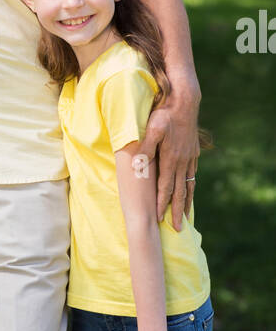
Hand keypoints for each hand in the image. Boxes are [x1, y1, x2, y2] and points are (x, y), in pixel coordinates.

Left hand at [138, 83, 200, 231]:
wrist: (185, 101)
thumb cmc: (164, 113)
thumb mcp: (151, 128)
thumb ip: (145, 147)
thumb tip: (136, 163)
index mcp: (170, 159)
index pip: (165, 187)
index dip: (162, 204)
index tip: (159, 219)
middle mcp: (182, 162)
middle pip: (179, 192)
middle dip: (177, 211)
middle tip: (178, 229)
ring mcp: (189, 157)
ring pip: (189, 185)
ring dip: (186, 202)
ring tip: (186, 216)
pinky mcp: (193, 152)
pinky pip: (193, 174)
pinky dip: (191, 186)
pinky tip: (190, 190)